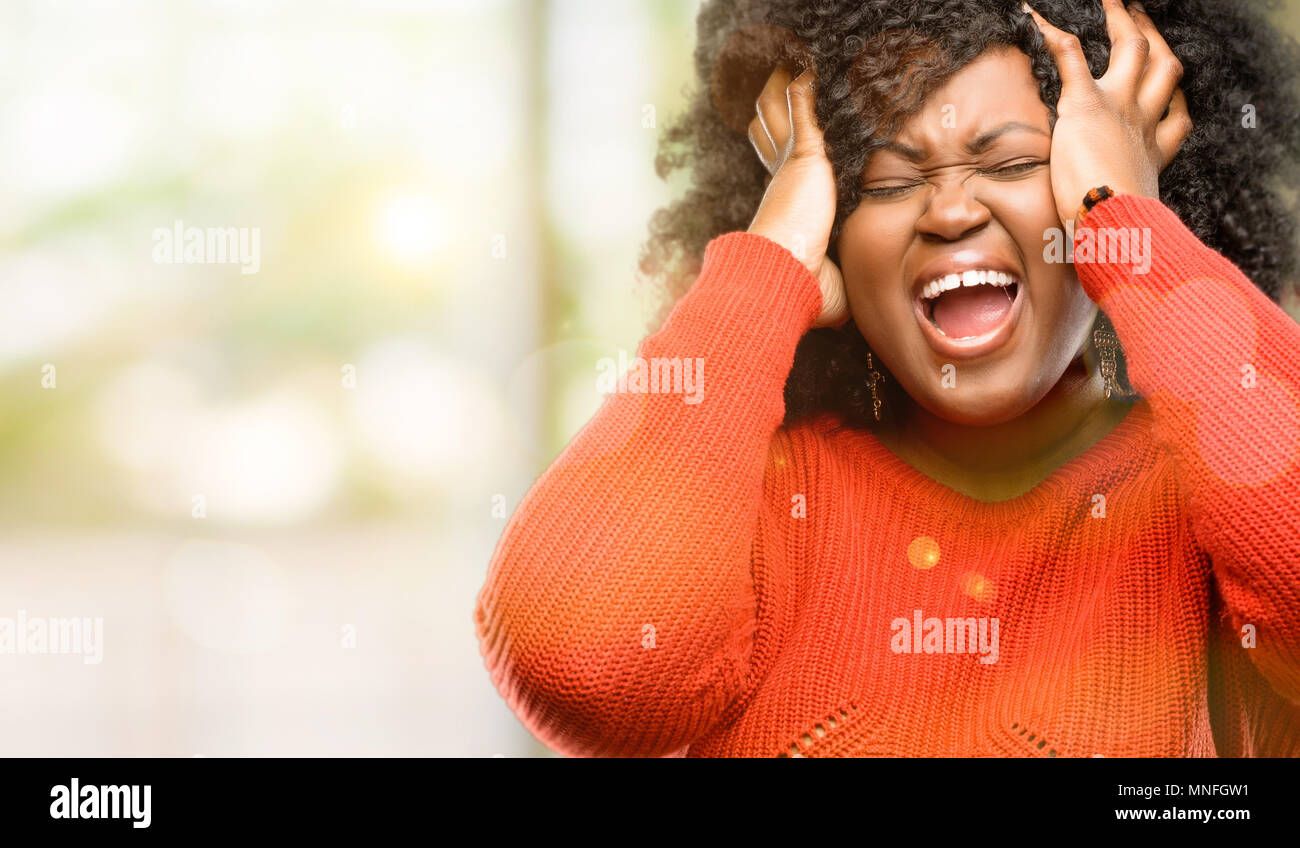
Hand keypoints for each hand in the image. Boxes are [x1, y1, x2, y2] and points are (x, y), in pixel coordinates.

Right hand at [746, 66, 848, 327]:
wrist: (777, 281)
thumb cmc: (799, 293)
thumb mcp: (830, 289)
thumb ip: (840, 284)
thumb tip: (849, 310)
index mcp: (785, 211)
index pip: (776, 171)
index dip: (771, 149)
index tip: (764, 134)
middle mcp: (782, 184)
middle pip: (773, 137)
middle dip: (771, 114)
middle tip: (766, 91)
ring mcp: (791, 169)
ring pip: (784, 118)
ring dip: (782, 94)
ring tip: (783, 68)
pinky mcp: (804, 158)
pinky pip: (805, 112)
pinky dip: (802, 90)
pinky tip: (802, 68)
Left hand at [1025, 0, 1192, 226]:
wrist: (1115, 225)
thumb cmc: (1117, 235)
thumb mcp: (1123, 223)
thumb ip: (1115, 221)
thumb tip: (1095, 257)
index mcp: (1154, 153)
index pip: (1176, 119)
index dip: (1173, 102)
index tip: (1169, 92)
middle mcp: (1144, 123)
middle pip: (1165, 68)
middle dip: (1157, 42)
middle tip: (1145, 22)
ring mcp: (1120, 107)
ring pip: (1135, 49)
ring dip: (1125, 24)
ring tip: (1115, 4)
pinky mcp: (1087, 103)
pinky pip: (1070, 55)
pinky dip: (1053, 35)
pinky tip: (1037, 20)